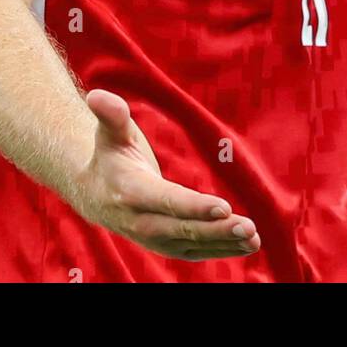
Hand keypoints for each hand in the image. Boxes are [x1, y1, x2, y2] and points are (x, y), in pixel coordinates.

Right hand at [76, 89, 260, 261]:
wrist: (93, 194)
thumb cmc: (108, 155)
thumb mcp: (108, 132)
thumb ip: (111, 115)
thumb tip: (97, 95)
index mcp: (130, 192)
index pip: (166, 201)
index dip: (194, 206)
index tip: (223, 207)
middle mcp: (140, 221)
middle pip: (183, 228)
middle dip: (217, 229)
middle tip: (248, 226)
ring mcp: (153, 238)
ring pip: (192, 244)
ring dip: (224, 243)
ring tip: (253, 238)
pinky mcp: (165, 245)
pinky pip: (194, 251)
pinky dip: (220, 250)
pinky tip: (246, 245)